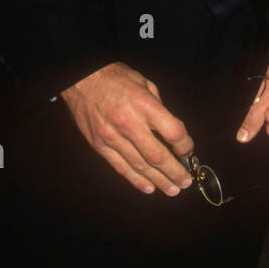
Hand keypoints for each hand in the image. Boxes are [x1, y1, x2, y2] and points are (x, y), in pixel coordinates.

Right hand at [60, 61, 193, 196]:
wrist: (80, 78)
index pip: (172, 132)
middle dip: (175, 172)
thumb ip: (159, 108)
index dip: (185, 145)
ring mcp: (112, 137)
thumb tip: (171, 132)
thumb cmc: (115, 78)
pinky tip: (149, 187)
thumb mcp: (144, 83)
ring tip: (172, 189)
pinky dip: (136, 180)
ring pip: (140, 166)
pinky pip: (120, 167)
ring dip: (159, 180)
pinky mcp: (99, 145)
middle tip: (185, 181)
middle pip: (158, 156)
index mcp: (144, 105)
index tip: (188, 150)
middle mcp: (129, 123)